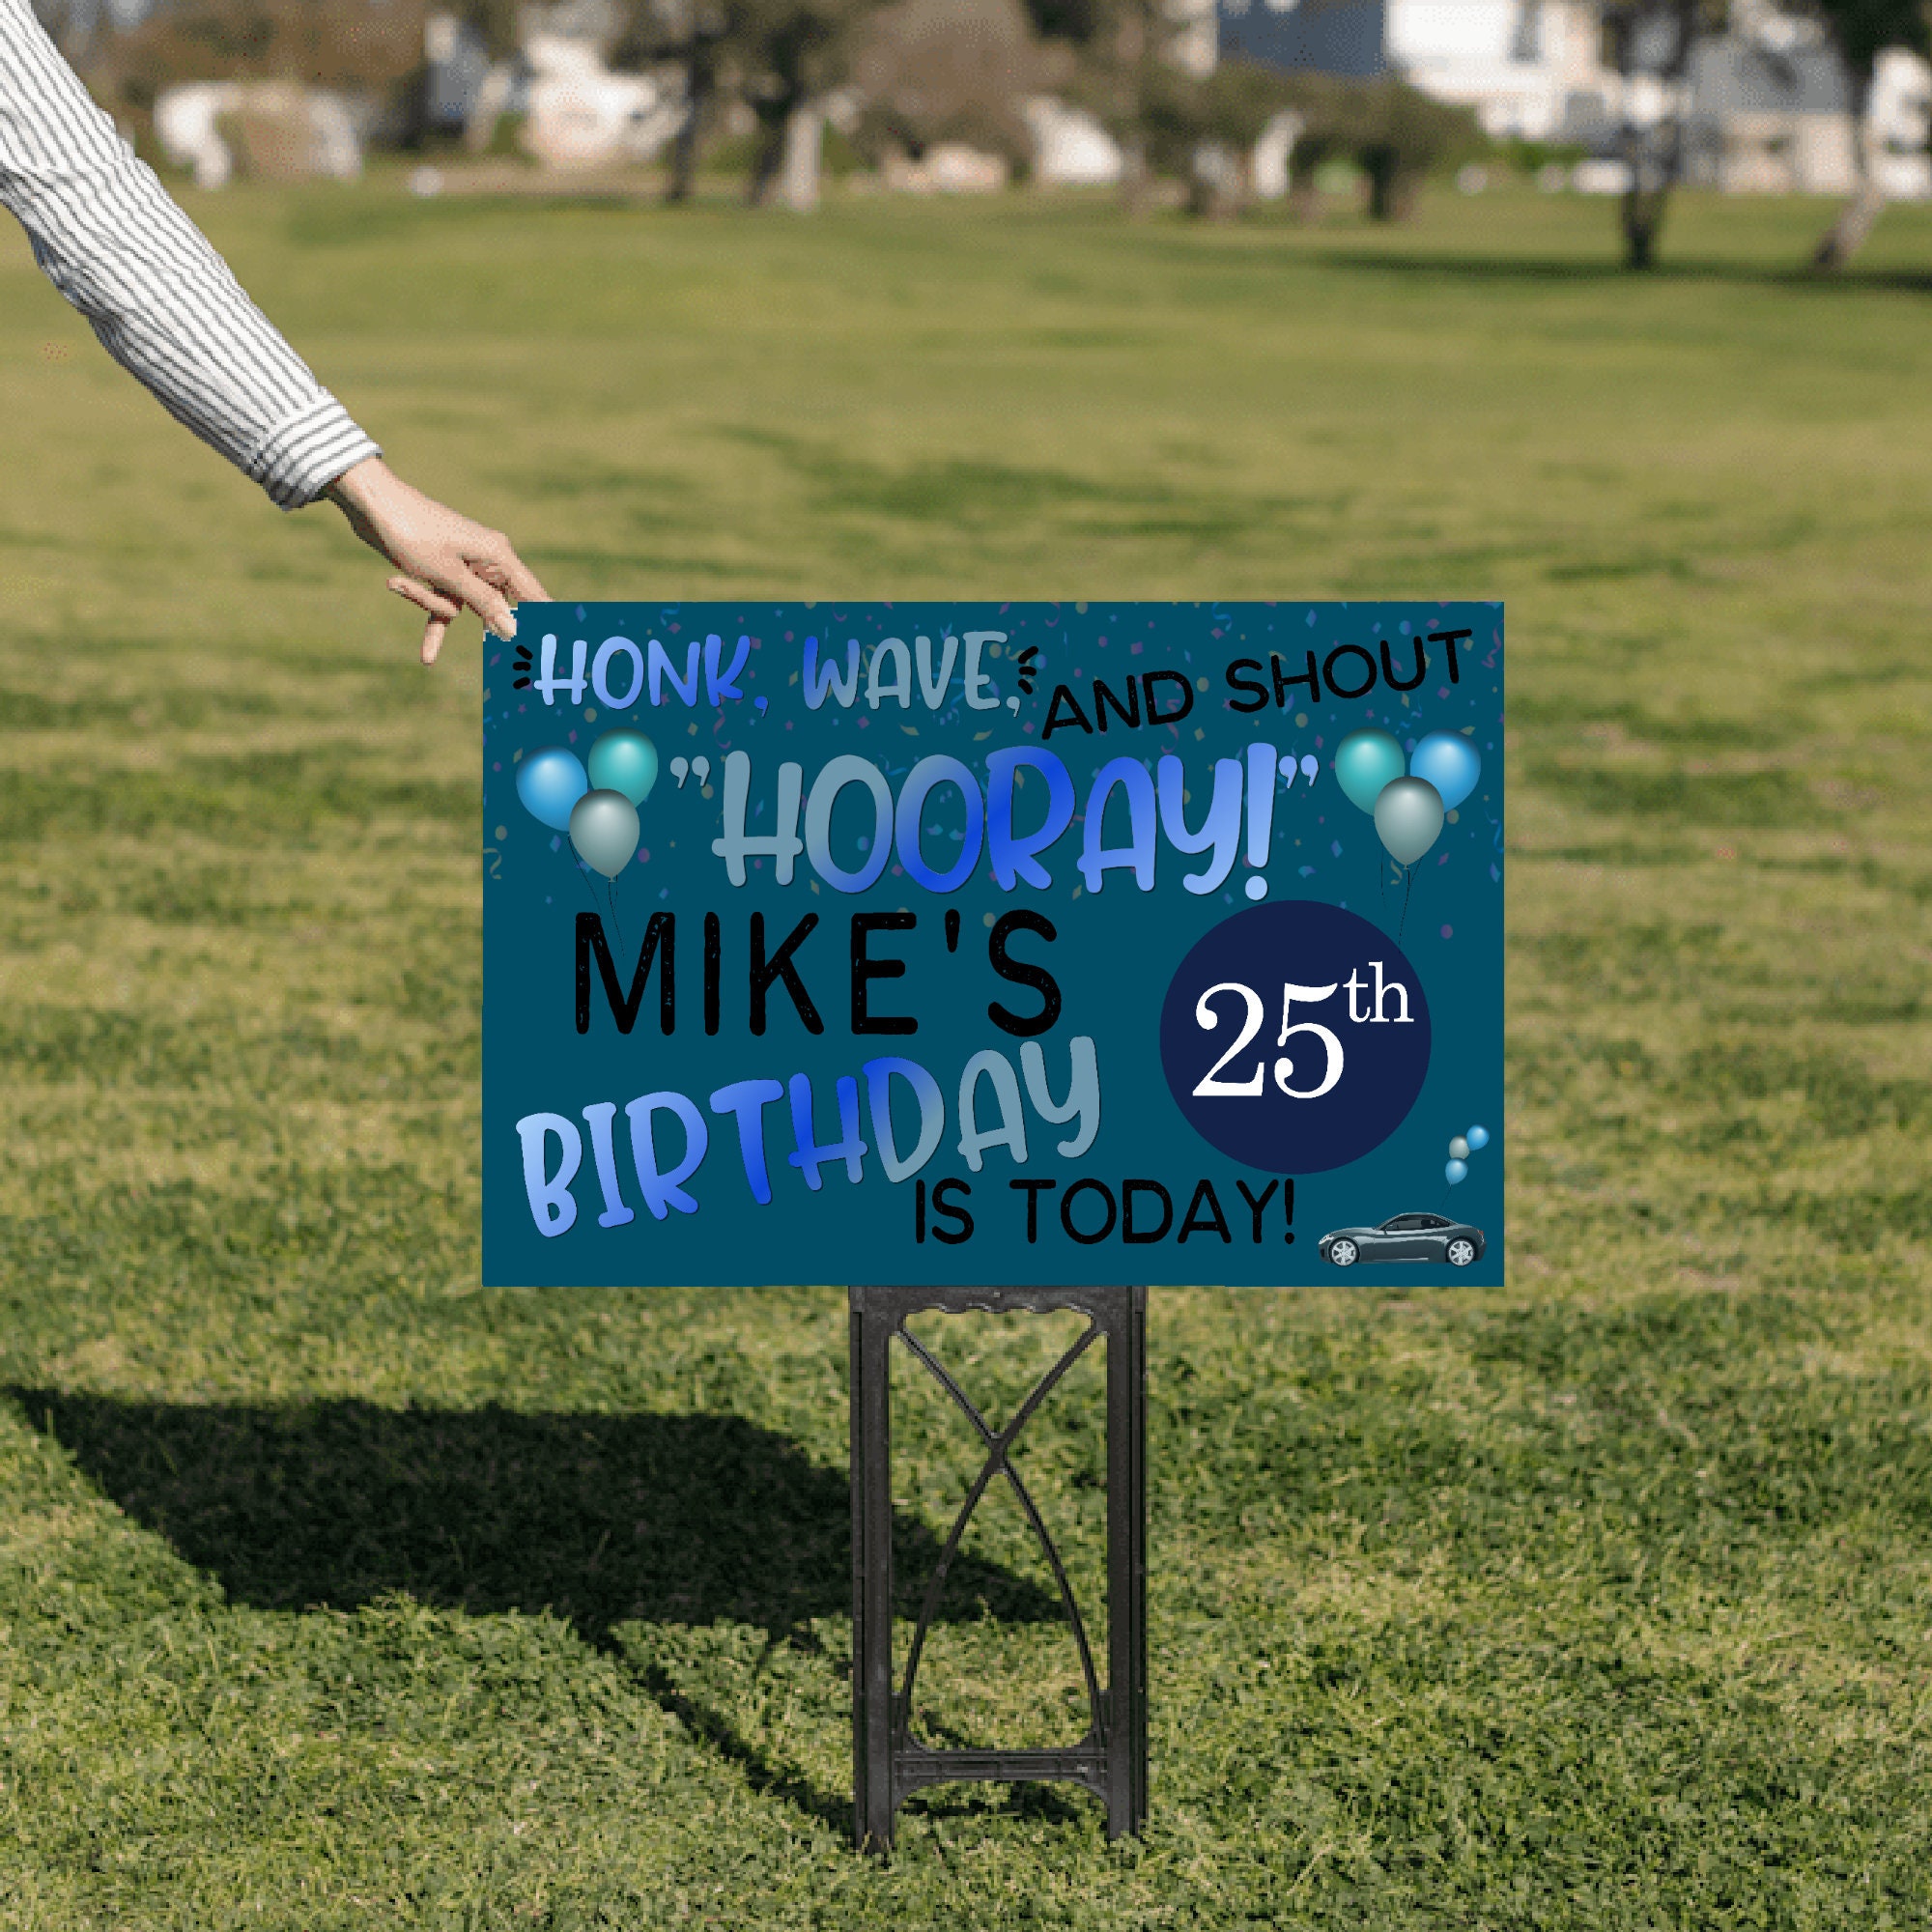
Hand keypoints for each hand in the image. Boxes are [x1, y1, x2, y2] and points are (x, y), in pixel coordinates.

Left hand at [325, 456, 548, 665]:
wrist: (371, 505)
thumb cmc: (413, 533)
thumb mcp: (449, 575)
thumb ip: (484, 604)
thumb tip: (513, 631)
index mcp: (498, 555)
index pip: (533, 595)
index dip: (547, 620)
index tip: (563, 646)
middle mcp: (486, 561)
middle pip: (498, 606)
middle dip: (490, 627)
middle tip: (513, 669)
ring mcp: (463, 568)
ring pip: (464, 607)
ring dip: (434, 605)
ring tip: (398, 582)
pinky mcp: (442, 572)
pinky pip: (444, 604)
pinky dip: (432, 619)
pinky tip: (427, 657)